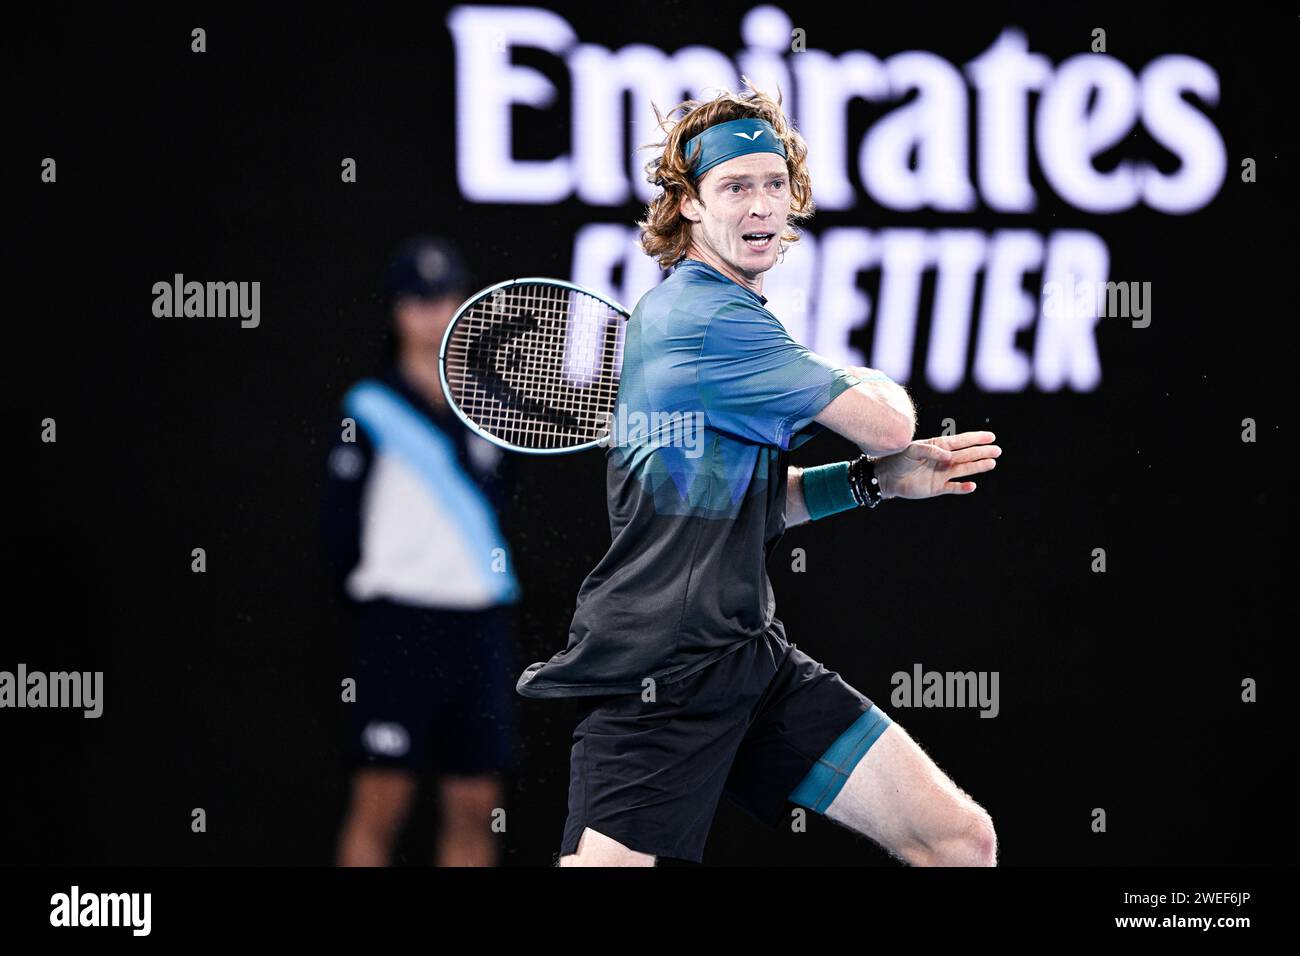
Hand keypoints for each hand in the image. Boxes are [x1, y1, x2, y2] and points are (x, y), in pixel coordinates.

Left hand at [873, 431, 1000, 499]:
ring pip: (964, 470)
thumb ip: (929, 450)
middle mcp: (943, 460)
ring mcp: (941, 474)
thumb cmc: (897, 459)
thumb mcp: (911, 450)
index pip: (960, 441)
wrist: (887, 478)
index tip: (990, 436)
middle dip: (981, 452)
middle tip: (997, 450)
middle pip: (966, 455)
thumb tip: (948, 456)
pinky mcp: (937, 488)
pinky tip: (972, 486)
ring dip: (977, 467)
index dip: (975, 439)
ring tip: (991, 463)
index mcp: (938, 447)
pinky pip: (953, 488)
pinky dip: (962, 488)